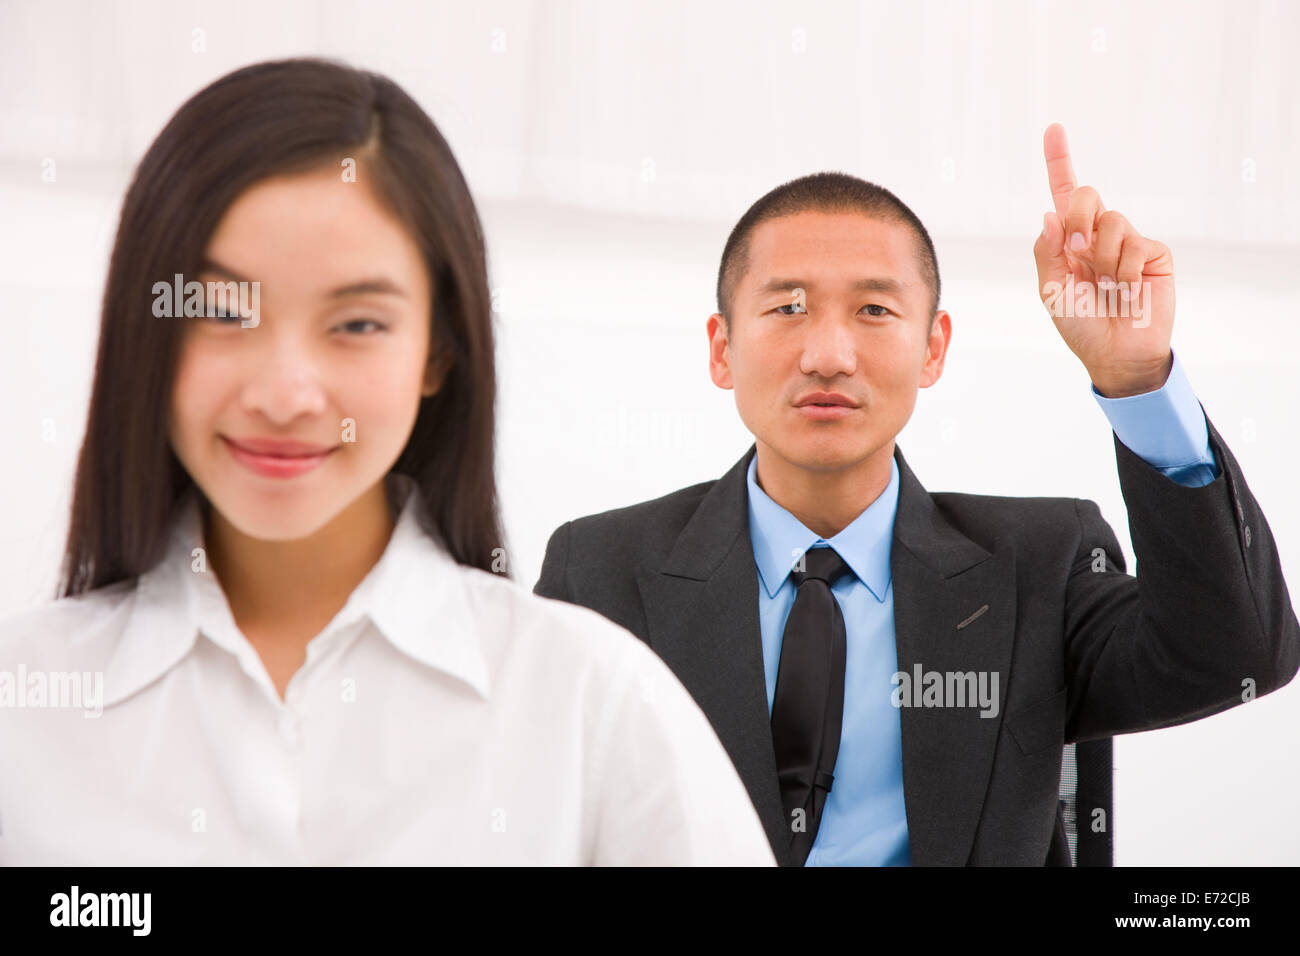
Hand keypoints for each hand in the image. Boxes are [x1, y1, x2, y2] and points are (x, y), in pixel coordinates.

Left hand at [1032, 123, 1174, 397]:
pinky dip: (1124, 270)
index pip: (1064, 194)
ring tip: (1106, 284)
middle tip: (1078, 253)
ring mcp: (1128, 242)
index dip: (1059, 161)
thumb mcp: (1051, 289)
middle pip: (1086, 196)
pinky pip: (1134, 244)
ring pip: (1110, 221)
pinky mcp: (1154, 254)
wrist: (1113, 353)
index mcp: (1070, 240)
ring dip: (1100, 257)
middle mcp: (1099, 235)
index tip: (1053, 127)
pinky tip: (1127, 290)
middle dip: (1077, 220)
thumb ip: (1047, 251)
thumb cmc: (1079, 323)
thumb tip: (1050, 213)